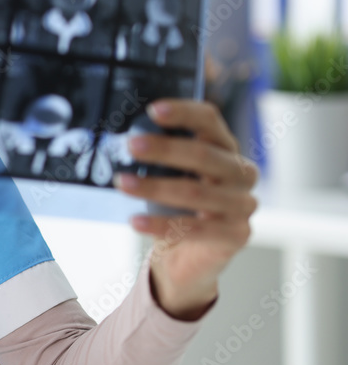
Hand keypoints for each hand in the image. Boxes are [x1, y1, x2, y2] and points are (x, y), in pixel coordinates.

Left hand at [113, 99, 258, 319]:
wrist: (188, 255)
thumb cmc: (175, 204)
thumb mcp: (169, 174)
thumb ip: (158, 156)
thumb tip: (122, 137)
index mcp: (225, 147)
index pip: (209, 121)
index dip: (183, 113)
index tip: (153, 110)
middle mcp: (241, 172)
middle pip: (203, 155)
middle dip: (164, 149)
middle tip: (130, 145)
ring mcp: (243, 205)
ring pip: (196, 192)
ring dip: (154, 187)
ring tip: (122, 183)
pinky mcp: (236, 235)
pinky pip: (195, 228)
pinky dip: (160, 224)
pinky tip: (135, 221)